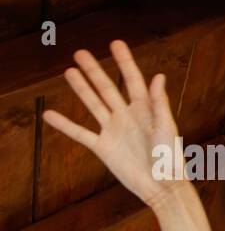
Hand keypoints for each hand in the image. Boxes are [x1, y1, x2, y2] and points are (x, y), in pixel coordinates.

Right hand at [41, 40, 188, 209]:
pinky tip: (48, 115)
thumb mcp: (166, 127)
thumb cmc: (170, 158)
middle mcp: (127, 116)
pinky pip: (80, 133)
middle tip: (80, 52)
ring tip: (69, 72)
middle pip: (107, 88)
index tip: (115, 43)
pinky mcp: (103, 147)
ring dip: (81, 89)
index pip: (133, 80)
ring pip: (94, 104)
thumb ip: (159, 102)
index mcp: (145, 109)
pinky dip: (64, 125)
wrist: (161, 186)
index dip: (124, 62)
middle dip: (94, 70)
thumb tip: (158, 76)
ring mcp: (114, 130)